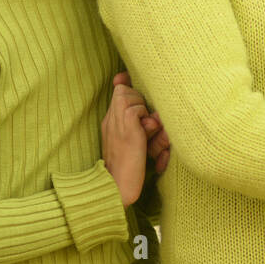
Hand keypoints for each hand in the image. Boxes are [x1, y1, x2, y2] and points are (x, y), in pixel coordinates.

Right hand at [102, 73, 148, 204]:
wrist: (118, 186)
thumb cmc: (131, 169)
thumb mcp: (137, 143)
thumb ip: (142, 125)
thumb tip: (154, 117)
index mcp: (110, 122)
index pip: (118, 91)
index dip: (124, 83)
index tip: (123, 78)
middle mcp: (110, 119)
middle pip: (125, 91)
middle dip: (139, 101)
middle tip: (145, 123)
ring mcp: (115, 121)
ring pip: (131, 96)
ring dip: (143, 110)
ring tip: (146, 131)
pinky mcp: (125, 125)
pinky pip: (137, 108)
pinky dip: (144, 118)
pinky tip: (144, 133)